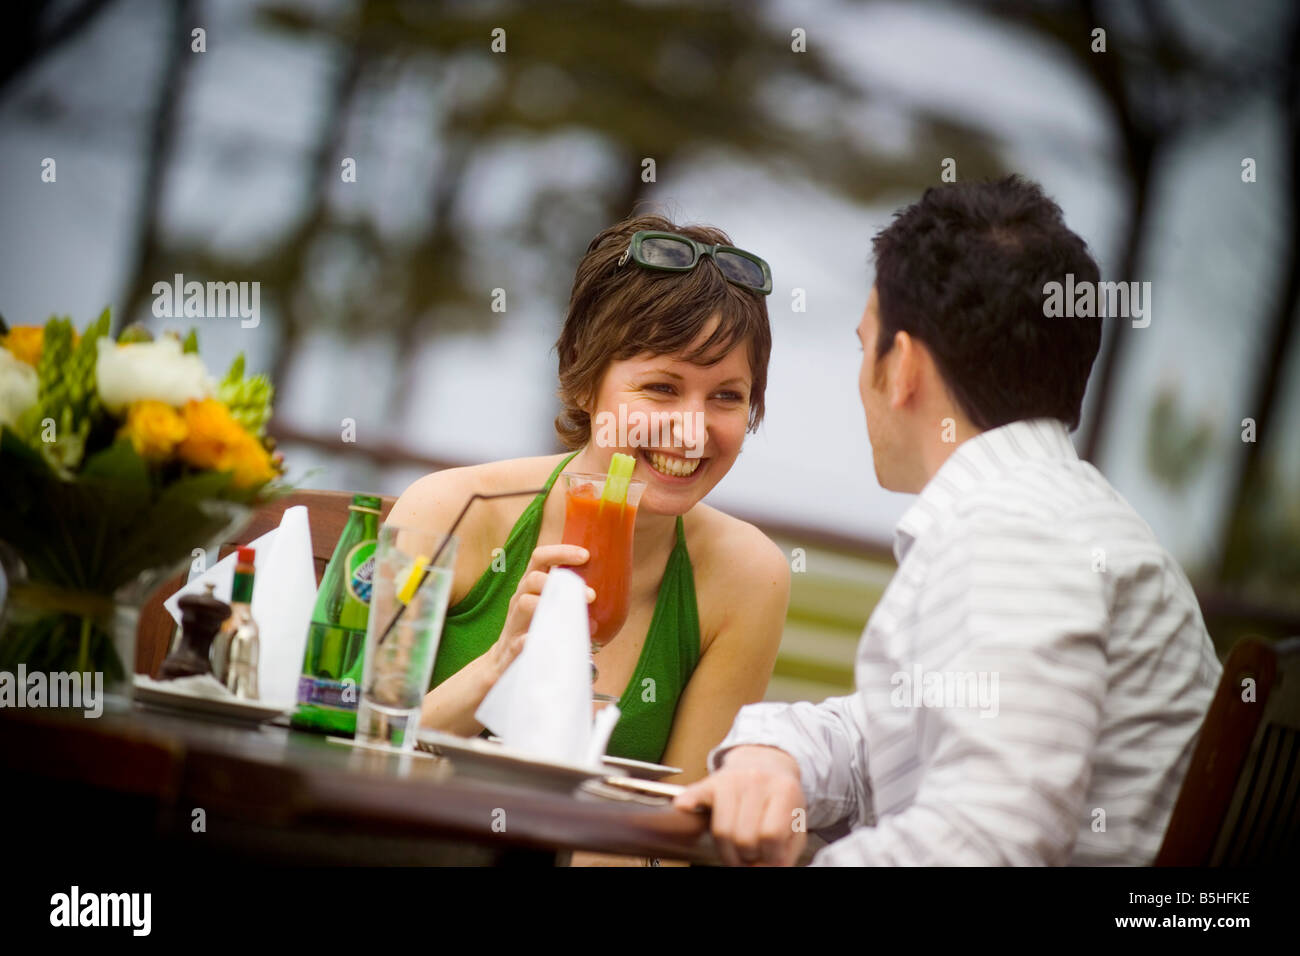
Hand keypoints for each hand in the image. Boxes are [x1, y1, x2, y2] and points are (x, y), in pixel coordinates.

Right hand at [485, 544, 593, 682]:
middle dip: (564, 582)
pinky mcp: (512, 646)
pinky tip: (552, 641)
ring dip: (552, 606)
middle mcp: (520, 598)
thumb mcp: (551, 607)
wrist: (504, 661)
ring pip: (525, 602)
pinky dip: (536, 639)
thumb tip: (612, 602)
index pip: (541, 558)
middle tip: (591, 596)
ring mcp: (515, 622)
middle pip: (534, 577)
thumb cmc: (536, 628)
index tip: (585, 554)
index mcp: (531, 585)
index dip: (561, 552)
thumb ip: (573, 600)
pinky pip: (522, 640)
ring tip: (576, 616)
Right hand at [674, 745, 806, 866]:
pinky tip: (687, 809)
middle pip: (744, 838)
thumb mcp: (796, 823)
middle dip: (748, 856)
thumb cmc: (781, 800)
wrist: (766, 764)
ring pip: (721, 831)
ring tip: (736, 850)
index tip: (770, 856)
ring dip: (728, 851)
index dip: (770, 855)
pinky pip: (693, 797)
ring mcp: (732, 778)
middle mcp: (757, 779)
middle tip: (751, 855)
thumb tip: (764, 867)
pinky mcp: (710, 780)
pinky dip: (687, 805)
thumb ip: (786, 851)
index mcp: (786, 790)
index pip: (771, 835)